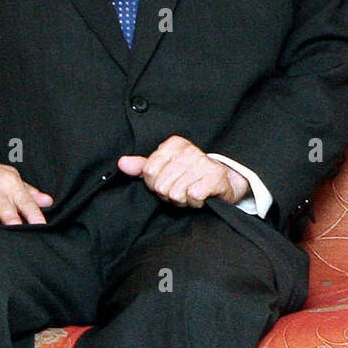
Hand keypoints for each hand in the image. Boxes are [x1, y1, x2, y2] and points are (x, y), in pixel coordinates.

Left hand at [117, 135, 250, 208]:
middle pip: (161, 185)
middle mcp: (190, 150)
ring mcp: (203, 163)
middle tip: (182, 190)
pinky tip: (202, 196)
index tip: (168, 181)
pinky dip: (196, 202)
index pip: (149, 171)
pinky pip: (192, 196)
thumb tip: (122, 163)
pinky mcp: (215, 177)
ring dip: (183, 200)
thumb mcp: (165, 169)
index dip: (155, 183)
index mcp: (175, 144)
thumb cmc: (191, 176)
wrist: (225, 182)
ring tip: (191, 193)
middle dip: (170, 194)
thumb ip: (142, 166)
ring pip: (176, 193)